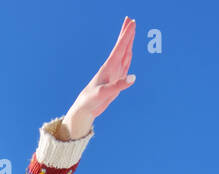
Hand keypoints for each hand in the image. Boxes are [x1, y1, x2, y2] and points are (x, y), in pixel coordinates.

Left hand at [63, 16, 135, 139]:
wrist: (85, 109)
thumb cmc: (91, 100)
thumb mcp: (103, 93)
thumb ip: (118, 85)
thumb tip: (133, 77)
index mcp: (108, 67)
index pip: (119, 47)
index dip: (126, 35)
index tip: (132, 23)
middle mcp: (112, 67)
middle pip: (122, 46)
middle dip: (126, 33)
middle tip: (131, 20)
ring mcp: (114, 73)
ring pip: (124, 54)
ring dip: (128, 42)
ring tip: (131, 31)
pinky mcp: (116, 80)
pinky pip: (125, 65)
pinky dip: (129, 56)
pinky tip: (130, 51)